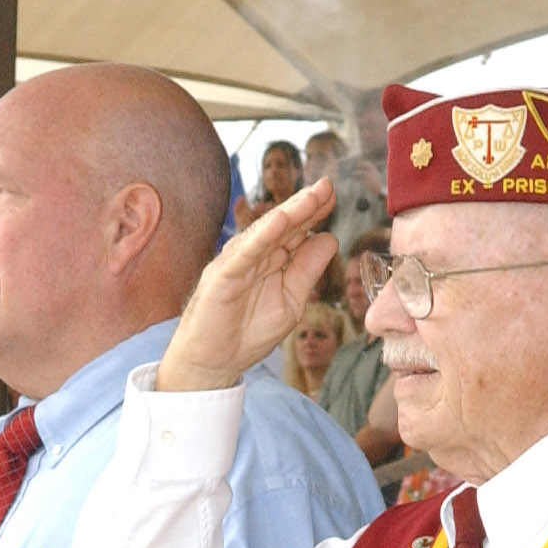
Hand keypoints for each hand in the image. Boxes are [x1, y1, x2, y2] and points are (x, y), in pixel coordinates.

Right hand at [158, 178, 339, 392]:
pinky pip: (245, 254)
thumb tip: (329, 238)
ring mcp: (237, 263)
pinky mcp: (222, 277)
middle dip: (305, 204)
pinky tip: (279, 221)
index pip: (296, 230)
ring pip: (266, 233)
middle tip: (327, 185)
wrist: (214, 362)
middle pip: (283, 224)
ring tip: (311, 196)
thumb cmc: (248, 333)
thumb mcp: (291, 301)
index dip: (314, 212)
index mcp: (271, 259)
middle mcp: (254, 254)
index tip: (333, 195)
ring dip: (289, 213)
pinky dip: (262, 238)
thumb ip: (307, 271)